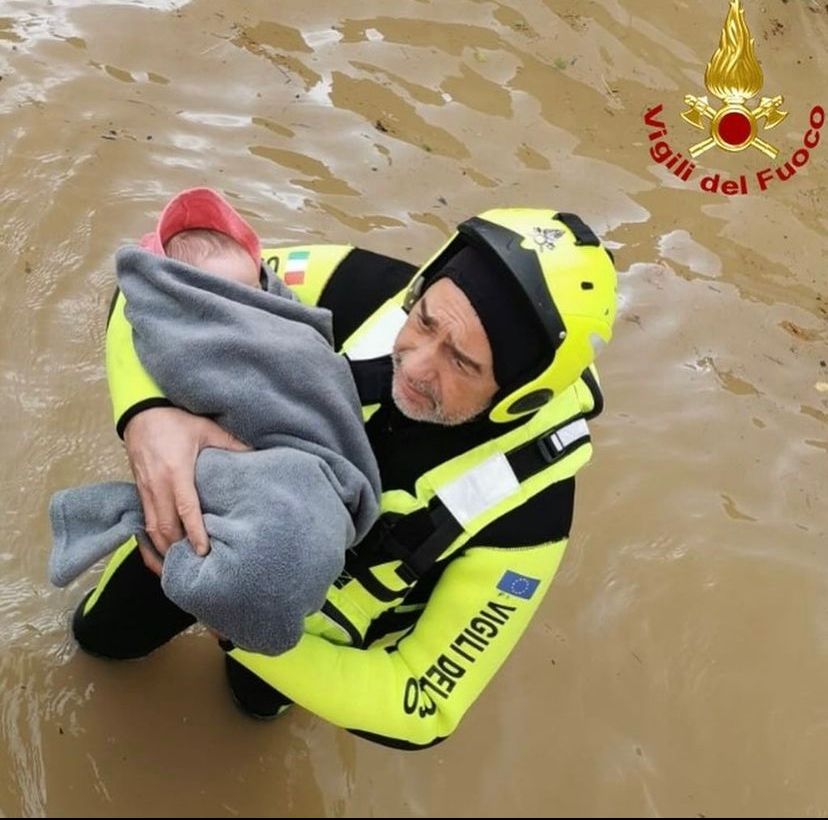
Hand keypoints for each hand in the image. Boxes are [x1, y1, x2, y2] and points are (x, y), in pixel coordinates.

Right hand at [124, 407, 248, 574]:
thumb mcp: (206, 429)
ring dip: (163, 551)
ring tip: (179, 569)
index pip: (185, 509)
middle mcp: (157, 485)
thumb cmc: (174, 420)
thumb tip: (256, 455)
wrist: (140, 412)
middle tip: (195, 569)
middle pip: (166, 527)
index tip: (204, 552)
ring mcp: (145, 490)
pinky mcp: (138, 491)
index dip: (194, 533)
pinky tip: (160, 555)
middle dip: (178, 550)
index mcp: (176, 472)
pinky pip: (142, 523)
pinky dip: (149, 542)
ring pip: (151, 529)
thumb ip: (231, 444)